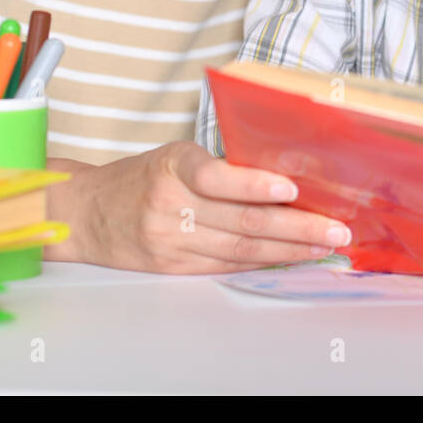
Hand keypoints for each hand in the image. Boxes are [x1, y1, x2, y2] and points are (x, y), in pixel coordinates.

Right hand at [45, 141, 351, 273]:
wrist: (86, 213)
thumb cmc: (143, 175)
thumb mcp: (175, 155)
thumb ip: (223, 165)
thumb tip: (288, 173)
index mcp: (173, 167)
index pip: (216, 177)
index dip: (256, 185)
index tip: (293, 189)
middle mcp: (170, 205)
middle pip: (242, 221)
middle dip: (298, 227)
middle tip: (337, 230)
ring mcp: (171, 241)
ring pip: (241, 249)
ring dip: (291, 250)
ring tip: (326, 246)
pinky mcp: (173, 267)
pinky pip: (228, 266)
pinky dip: (264, 262)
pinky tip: (293, 258)